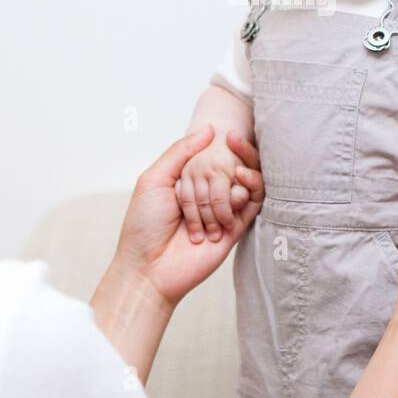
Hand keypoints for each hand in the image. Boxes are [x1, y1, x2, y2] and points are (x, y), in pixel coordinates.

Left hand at [113, 126, 263, 307]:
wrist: (148, 267)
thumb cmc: (144, 225)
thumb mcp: (154, 179)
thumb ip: (180, 152)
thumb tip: (208, 129)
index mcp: (189, 182)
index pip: (214, 156)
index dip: (223, 143)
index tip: (227, 132)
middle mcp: (208, 195)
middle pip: (234, 166)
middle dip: (236, 153)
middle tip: (234, 140)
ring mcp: (223, 211)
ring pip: (247, 183)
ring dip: (237, 175)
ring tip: (232, 174)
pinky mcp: (235, 229)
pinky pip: (253, 204)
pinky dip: (251, 189)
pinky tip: (239, 183)